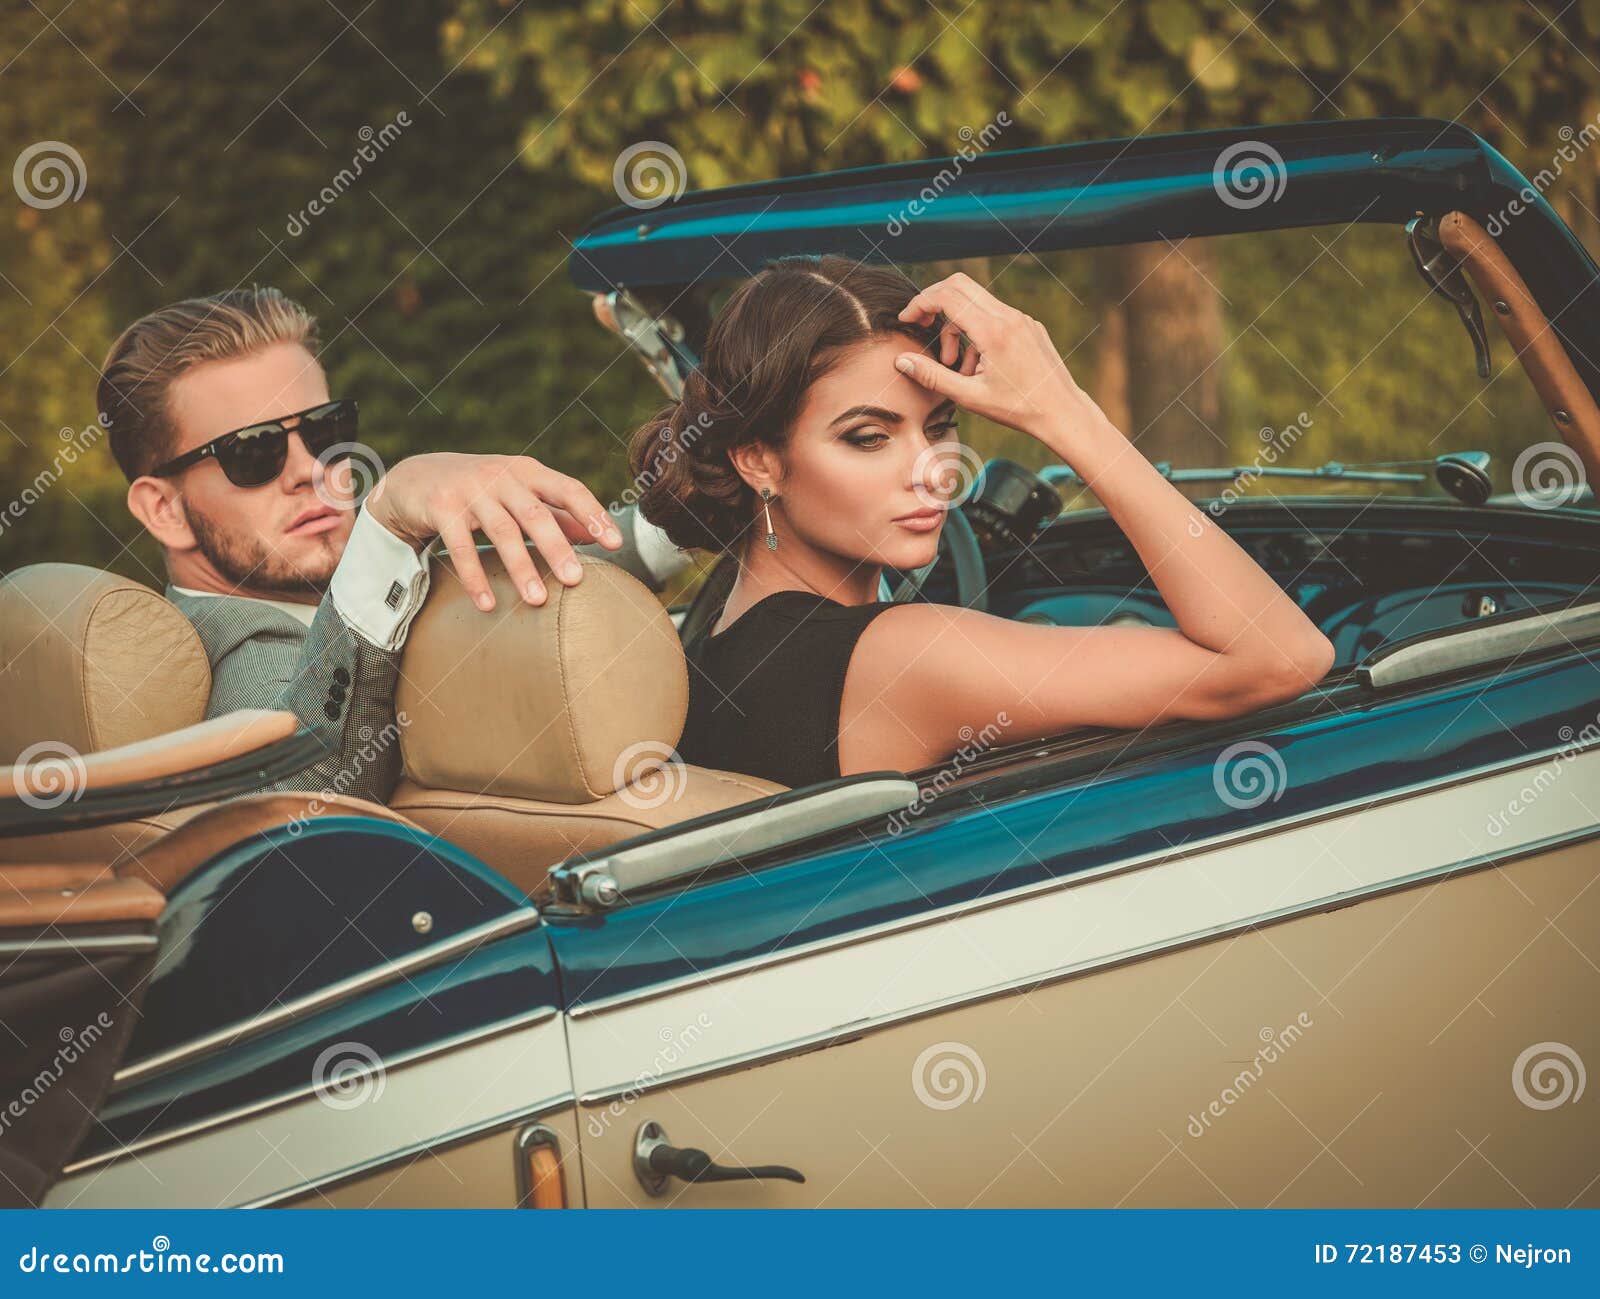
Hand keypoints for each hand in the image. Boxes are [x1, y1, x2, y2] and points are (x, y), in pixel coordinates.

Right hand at [366, 452, 621, 610]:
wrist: (416, 479)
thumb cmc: (481, 491)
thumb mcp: (518, 495)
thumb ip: (556, 513)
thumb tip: (599, 534)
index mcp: (528, 471)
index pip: (568, 489)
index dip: (593, 514)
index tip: (615, 543)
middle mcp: (501, 476)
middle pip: (535, 513)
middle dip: (557, 548)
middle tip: (576, 580)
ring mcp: (470, 490)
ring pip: (501, 532)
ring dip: (520, 567)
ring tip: (537, 601)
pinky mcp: (441, 507)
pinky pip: (460, 547)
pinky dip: (475, 577)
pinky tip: (488, 604)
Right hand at [893, 272, 1108, 449]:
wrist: (1063, 412)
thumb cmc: (1018, 409)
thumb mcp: (969, 397)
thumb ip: (932, 376)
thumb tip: (901, 361)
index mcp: (993, 331)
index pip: (946, 295)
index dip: (920, 303)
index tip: (907, 320)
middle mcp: (1008, 317)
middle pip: (959, 285)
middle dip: (935, 302)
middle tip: (922, 326)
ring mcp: (1021, 318)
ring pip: (976, 303)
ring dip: (956, 326)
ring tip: (956, 365)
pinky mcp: (1029, 325)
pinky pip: (994, 316)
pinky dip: (976, 333)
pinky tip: (979, 366)